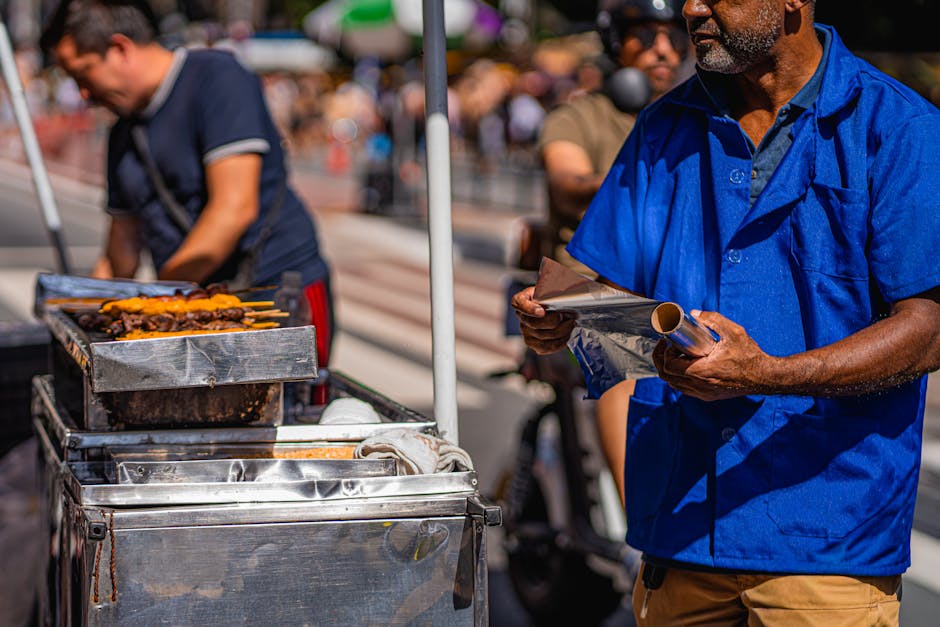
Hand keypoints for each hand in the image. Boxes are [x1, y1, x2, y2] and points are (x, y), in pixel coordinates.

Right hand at [512, 286, 576, 353]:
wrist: (553, 306)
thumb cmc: (550, 296)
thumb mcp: (548, 288)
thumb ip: (550, 292)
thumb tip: (562, 299)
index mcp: (520, 300)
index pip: (520, 304)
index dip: (530, 309)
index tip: (541, 311)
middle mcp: (521, 317)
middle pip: (534, 323)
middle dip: (554, 321)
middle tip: (569, 316)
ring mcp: (525, 331)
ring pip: (542, 336)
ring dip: (561, 331)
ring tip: (571, 324)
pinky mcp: (532, 343)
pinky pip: (545, 347)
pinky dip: (559, 342)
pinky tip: (567, 335)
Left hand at [652, 310, 776, 400]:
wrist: (764, 376)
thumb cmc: (750, 355)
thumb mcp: (734, 332)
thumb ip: (713, 319)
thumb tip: (695, 313)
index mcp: (702, 371)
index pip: (669, 367)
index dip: (664, 355)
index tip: (669, 344)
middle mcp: (700, 386)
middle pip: (668, 378)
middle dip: (662, 361)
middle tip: (665, 348)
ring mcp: (704, 393)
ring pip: (675, 386)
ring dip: (671, 371)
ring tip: (676, 356)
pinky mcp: (709, 396)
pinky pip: (686, 390)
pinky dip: (681, 380)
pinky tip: (687, 366)